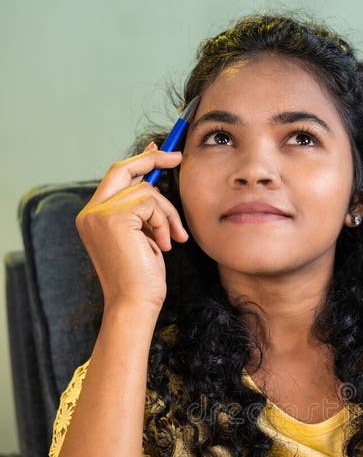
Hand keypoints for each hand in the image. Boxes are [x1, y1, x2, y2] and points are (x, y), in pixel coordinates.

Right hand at [75, 143, 188, 312]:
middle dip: (152, 160)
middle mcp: (91, 212)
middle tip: (178, 157)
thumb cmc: (141, 279)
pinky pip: (151, 203)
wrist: (134, 304)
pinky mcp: (114, 218)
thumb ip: (140, 212)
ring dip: (167, 214)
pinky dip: (164, 222)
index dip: (138, 162)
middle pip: (123, 169)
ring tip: (172, 239)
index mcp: (93, 217)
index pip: (115, 178)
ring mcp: (99, 213)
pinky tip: (164, 245)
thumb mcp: (141, 237)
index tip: (159, 153)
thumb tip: (153, 183)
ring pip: (146, 191)